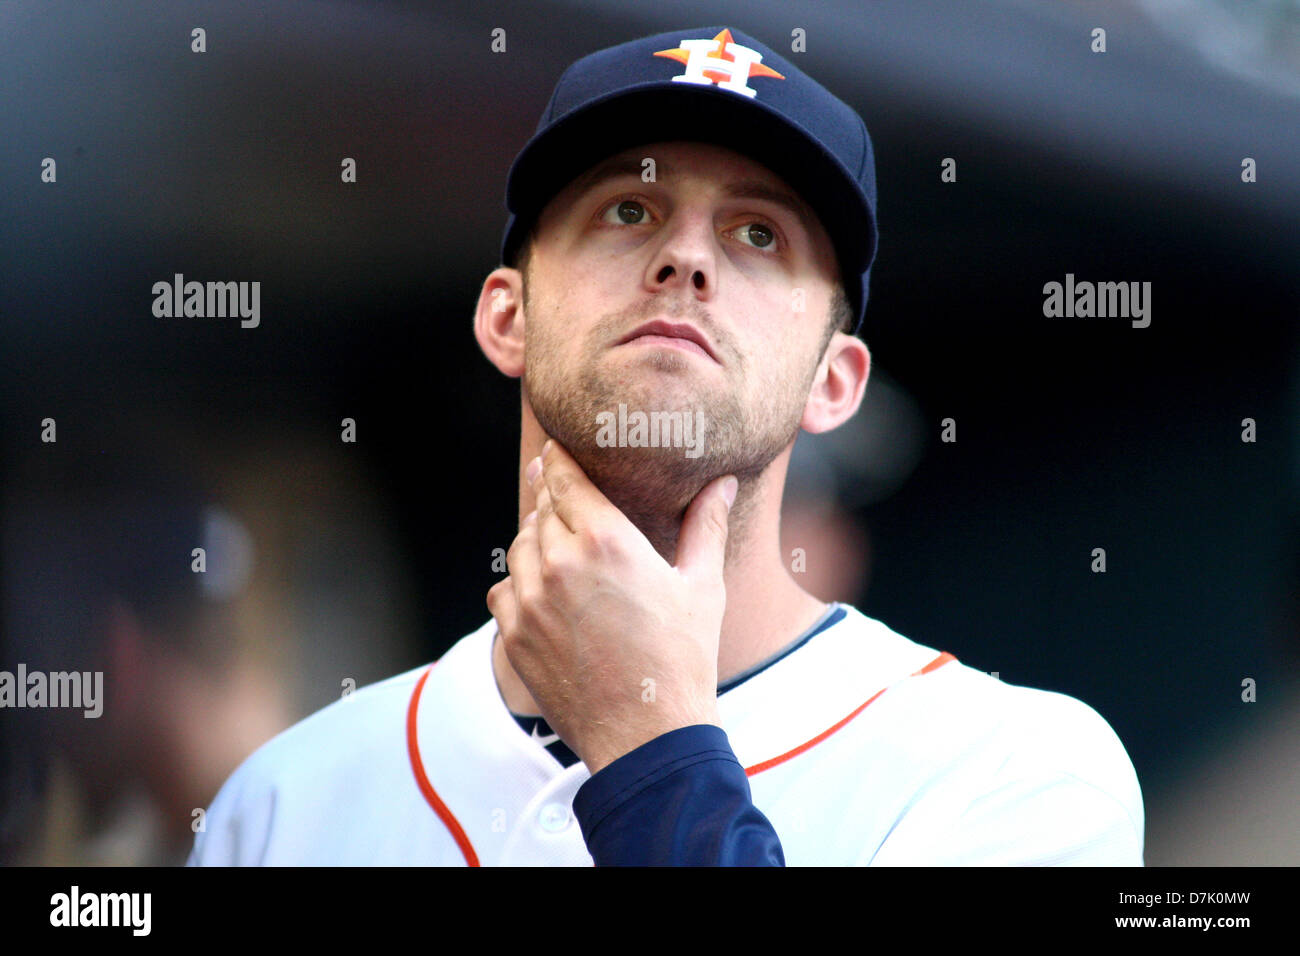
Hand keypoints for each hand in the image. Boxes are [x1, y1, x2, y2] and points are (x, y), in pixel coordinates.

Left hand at [486, 439, 738, 773]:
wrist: (646, 736)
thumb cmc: (682, 660)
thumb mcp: (702, 587)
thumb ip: (705, 525)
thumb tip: (724, 483)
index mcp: (606, 540)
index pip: (566, 478)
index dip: (559, 459)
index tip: (558, 449)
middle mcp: (560, 563)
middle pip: (541, 508)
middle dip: (551, 497)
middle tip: (561, 489)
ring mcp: (531, 600)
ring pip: (519, 546)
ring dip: (535, 538)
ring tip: (559, 542)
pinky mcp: (514, 635)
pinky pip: (504, 590)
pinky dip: (519, 583)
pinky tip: (543, 589)